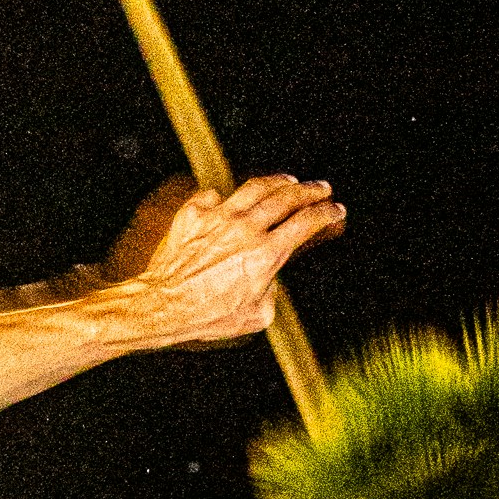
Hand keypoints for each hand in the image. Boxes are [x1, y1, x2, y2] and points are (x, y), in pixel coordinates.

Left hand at [117, 173, 345, 347]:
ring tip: (288, 181)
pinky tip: (229, 200)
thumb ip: (271, 294)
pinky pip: (214, 195)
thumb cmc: (206, 316)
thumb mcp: (255, 317)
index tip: (335, 210)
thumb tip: (269, 281)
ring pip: (256, 187)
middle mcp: (246, 229)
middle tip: (320, 188)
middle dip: (310, 190)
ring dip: (277, 182)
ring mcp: (219, 216)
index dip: (326, 213)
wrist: (163, 306)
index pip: (307, 223)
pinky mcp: (194, 213)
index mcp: (266, 254)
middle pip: (287, 197)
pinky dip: (225, 197)